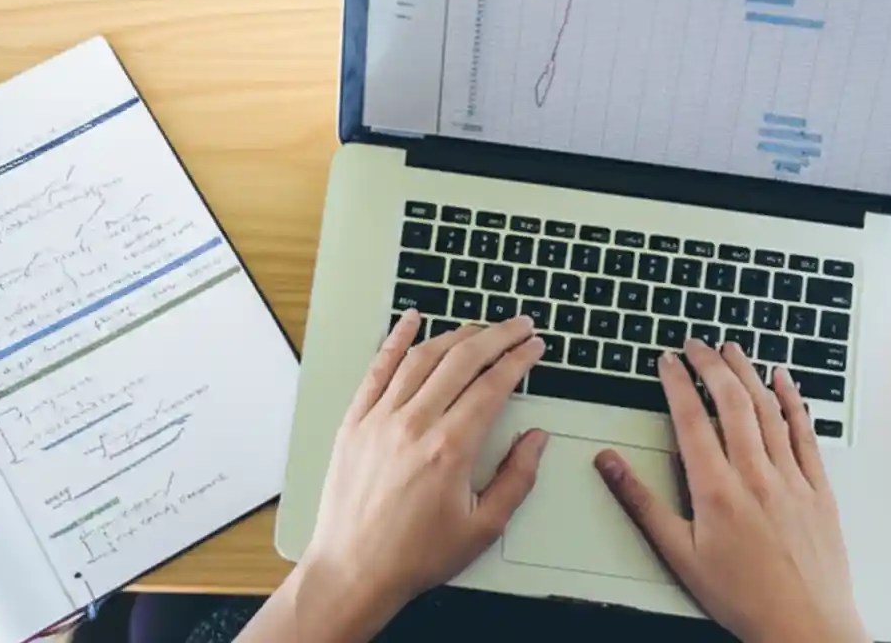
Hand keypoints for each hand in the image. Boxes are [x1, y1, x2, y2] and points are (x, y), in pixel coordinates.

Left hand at [297, 310, 548, 638]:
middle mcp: (414, 425)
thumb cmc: (415, 555)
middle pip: (462, 360)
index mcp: (450, 449)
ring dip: (456, 334)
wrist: (354, 571)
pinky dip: (396, 339)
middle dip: (497, 336)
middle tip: (519, 326)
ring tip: (480, 327)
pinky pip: (377, 369)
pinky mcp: (355, 422)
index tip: (534, 347)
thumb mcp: (483, 527)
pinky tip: (412, 319)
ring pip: (423, 358)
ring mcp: (380, 419)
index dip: (519, 360)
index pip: (493, 385)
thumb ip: (517, 478)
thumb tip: (536, 439)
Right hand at [594, 340, 866, 642]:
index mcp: (717, 490)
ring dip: (748, 373)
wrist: (805, 627)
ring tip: (732, 349)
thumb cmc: (742, 597)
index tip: (667, 360)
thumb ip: (641, 503)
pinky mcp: (818, 489)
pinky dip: (794, 402)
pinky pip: (805, 434)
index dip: (677, 382)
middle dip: (711, 365)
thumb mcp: (678, 555)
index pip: (692, 418)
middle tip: (696, 344)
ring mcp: (792, 479)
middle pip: (732, 402)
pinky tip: (784, 381)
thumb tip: (609, 464)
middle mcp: (756, 475)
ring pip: (769, 410)